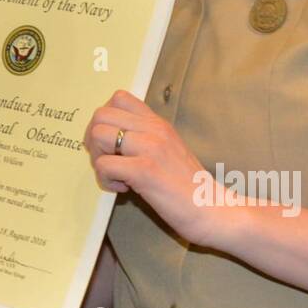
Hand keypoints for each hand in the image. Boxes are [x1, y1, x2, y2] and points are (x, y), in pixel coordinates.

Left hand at [83, 89, 219, 247]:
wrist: (213, 209)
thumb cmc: (189, 186)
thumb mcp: (169, 149)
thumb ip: (145, 138)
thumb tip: (110, 137)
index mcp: (158, 123)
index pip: (119, 98)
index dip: (105, 119)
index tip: (111, 143)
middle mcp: (154, 130)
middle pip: (101, 115)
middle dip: (94, 140)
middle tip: (107, 161)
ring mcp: (149, 148)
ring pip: (98, 136)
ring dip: (98, 159)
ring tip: (116, 176)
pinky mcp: (144, 171)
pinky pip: (104, 165)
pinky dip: (105, 180)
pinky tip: (123, 189)